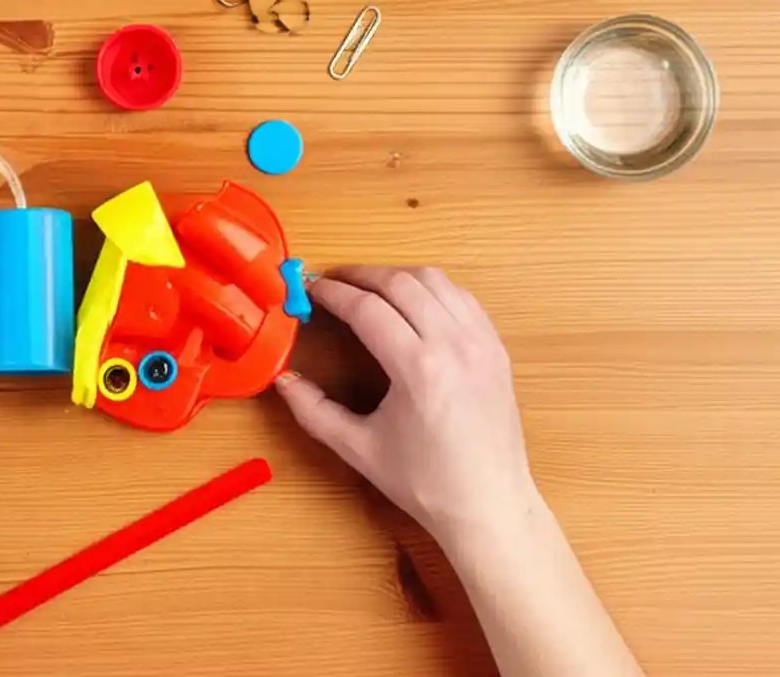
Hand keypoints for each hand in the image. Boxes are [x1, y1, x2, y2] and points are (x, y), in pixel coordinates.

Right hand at [276, 267, 537, 545]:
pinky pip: (462, 297)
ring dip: (396, 276)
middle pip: (400, 283)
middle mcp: (454, 344)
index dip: (333, 293)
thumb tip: (283, 379)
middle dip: (361, 275)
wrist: (488, 504)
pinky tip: (411, 302)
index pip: (367, 308)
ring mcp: (481, 342)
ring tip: (368, 287)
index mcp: (418, 368)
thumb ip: (314, 411)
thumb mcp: (358, 448)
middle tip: (332, 282)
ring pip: (435, 280)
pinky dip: (431, 289)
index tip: (311, 289)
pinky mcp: (496, 348)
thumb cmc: (424, 482)